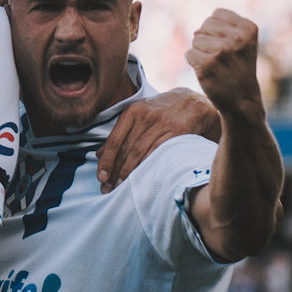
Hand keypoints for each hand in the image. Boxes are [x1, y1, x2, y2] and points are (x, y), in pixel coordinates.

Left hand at [95, 88, 220, 192]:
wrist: (193, 103)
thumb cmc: (161, 112)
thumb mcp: (139, 115)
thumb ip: (120, 133)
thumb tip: (99, 154)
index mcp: (132, 112)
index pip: (114, 140)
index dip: (106, 160)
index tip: (100, 177)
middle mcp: (144, 116)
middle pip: (125, 148)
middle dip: (115, 170)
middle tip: (107, 188)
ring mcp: (160, 123)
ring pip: (139, 151)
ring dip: (128, 171)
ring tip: (121, 186)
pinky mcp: (176, 131)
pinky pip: (157, 151)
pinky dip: (147, 165)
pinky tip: (141, 176)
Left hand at [185, 9, 263, 121]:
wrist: (242, 101)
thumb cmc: (238, 69)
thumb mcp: (243, 42)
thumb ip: (225, 27)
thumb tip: (196, 31)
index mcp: (249, 27)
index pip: (217, 14)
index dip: (216, 30)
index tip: (227, 46)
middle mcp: (238, 37)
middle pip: (205, 25)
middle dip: (207, 40)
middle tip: (221, 58)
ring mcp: (222, 50)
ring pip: (196, 40)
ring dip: (201, 52)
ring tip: (216, 65)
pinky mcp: (207, 63)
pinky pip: (189, 54)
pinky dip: (194, 63)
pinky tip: (208, 72)